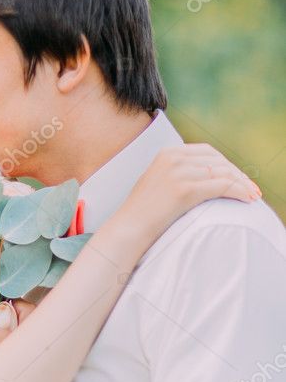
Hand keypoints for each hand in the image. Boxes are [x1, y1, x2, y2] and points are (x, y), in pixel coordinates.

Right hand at [122, 143, 260, 244]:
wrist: (128, 229)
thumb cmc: (142, 213)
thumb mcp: (158, 183)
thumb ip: (177, 173)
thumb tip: (206, 176)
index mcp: (166, 153)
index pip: (207, 152)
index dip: (226, 164)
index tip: (238, 177)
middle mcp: (173, 158)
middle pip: (218, 160)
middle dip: (237, 174)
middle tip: (251, 188)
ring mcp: (178, 172)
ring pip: (223, 172)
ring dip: (242, 184)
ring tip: (253, 195)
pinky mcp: (184, 189)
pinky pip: (222, 186)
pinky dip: (238, 191)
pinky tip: (247, 199)